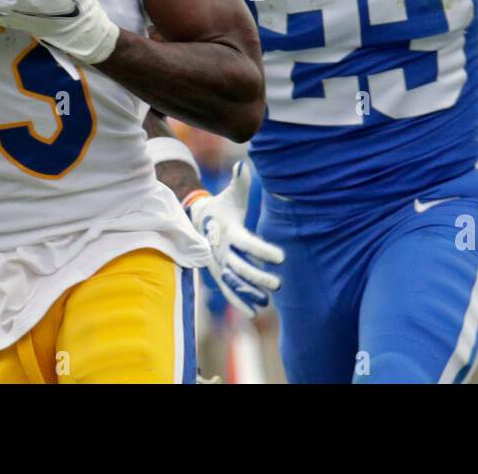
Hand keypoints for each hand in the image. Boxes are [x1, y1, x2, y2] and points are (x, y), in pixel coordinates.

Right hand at [187, 161, 284, 317]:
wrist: (196, 219)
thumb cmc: (222, 206)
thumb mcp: (231, 195)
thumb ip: (238, 183)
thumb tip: (243, 165)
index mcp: (228, 231)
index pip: (247, 243)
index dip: (263, 250)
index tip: (282, 258)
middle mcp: (221, 249)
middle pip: (240, 267)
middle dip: (258, 276)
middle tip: (279, 284)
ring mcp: (217, 263)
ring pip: (233, 282)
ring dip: (249, 293)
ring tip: (266, 301)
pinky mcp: (216, 273)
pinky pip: (227, 289)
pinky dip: (238, 301)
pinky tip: (253, 313)